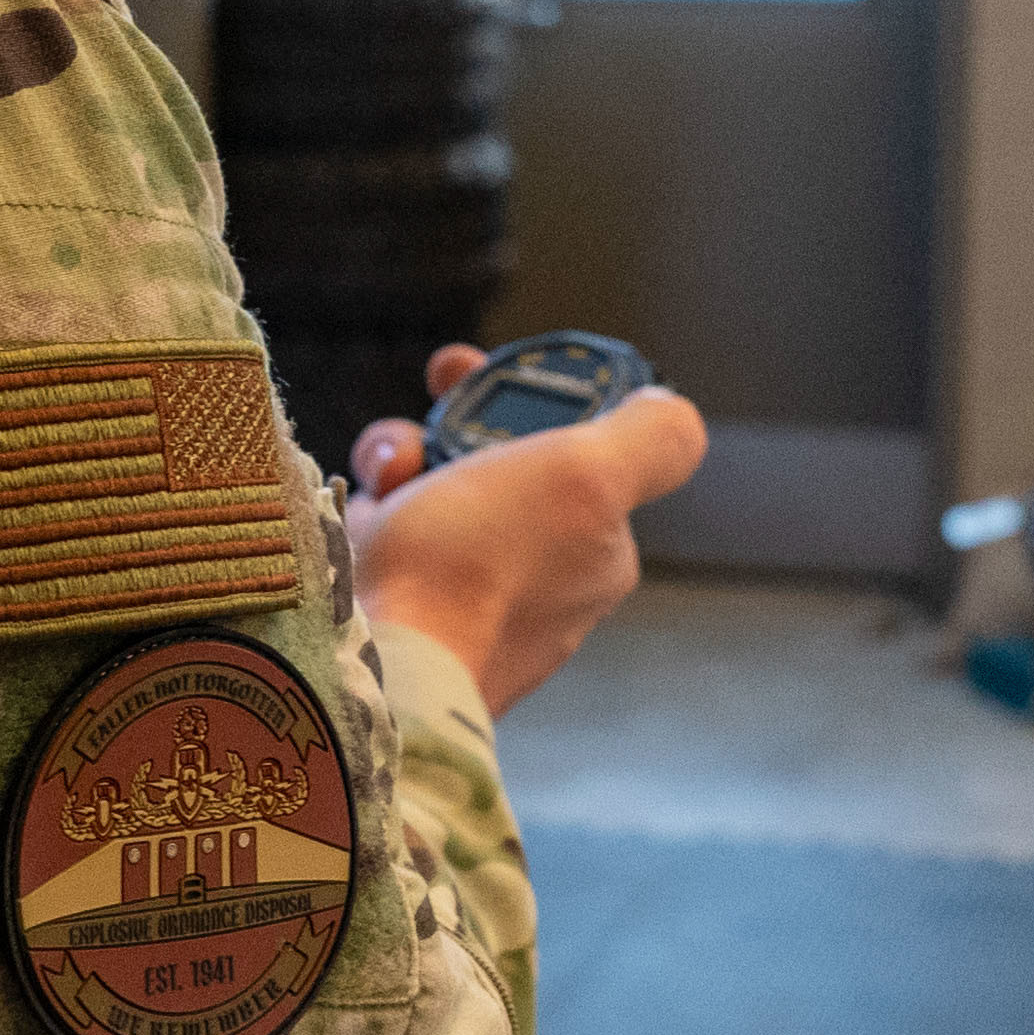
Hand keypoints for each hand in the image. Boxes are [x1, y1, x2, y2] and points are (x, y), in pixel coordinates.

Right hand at [341, 346, 710, 714]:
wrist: (378, 666)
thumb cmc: (480, 564)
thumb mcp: (590, 475)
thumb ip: (650, 438)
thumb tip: (672, 411)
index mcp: (598, 553)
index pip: (583, 454)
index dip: (545, 397)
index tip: (511, 368)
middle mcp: (541, 584)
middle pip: (505, 467)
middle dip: (460, 422)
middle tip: (436, 392)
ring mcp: (469, 605)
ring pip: (437, 497)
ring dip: (406, 460)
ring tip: (388, 474)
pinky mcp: (405, 619)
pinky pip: (389, 543)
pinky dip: (370, 515)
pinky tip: (360, 520)